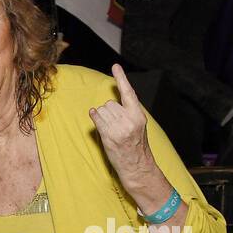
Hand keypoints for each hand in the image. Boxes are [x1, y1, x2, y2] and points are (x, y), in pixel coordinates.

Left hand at [89, 64, 157, 190]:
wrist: (136, 165)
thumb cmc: (135, 147)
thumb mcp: (137, 126)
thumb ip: (128, 113)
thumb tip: (109, 105)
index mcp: (138, 115)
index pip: (129, 92)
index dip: (121, 78)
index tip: (115, 66)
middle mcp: (129, 119)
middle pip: (110, 103)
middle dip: (108, 111)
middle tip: (114, 125)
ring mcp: (119, 127)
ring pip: (102, 110)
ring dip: (102, 117)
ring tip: (110, 130)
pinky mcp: (109, 135)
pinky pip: (96, 118)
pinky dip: (95, 117)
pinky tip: (98, 122)